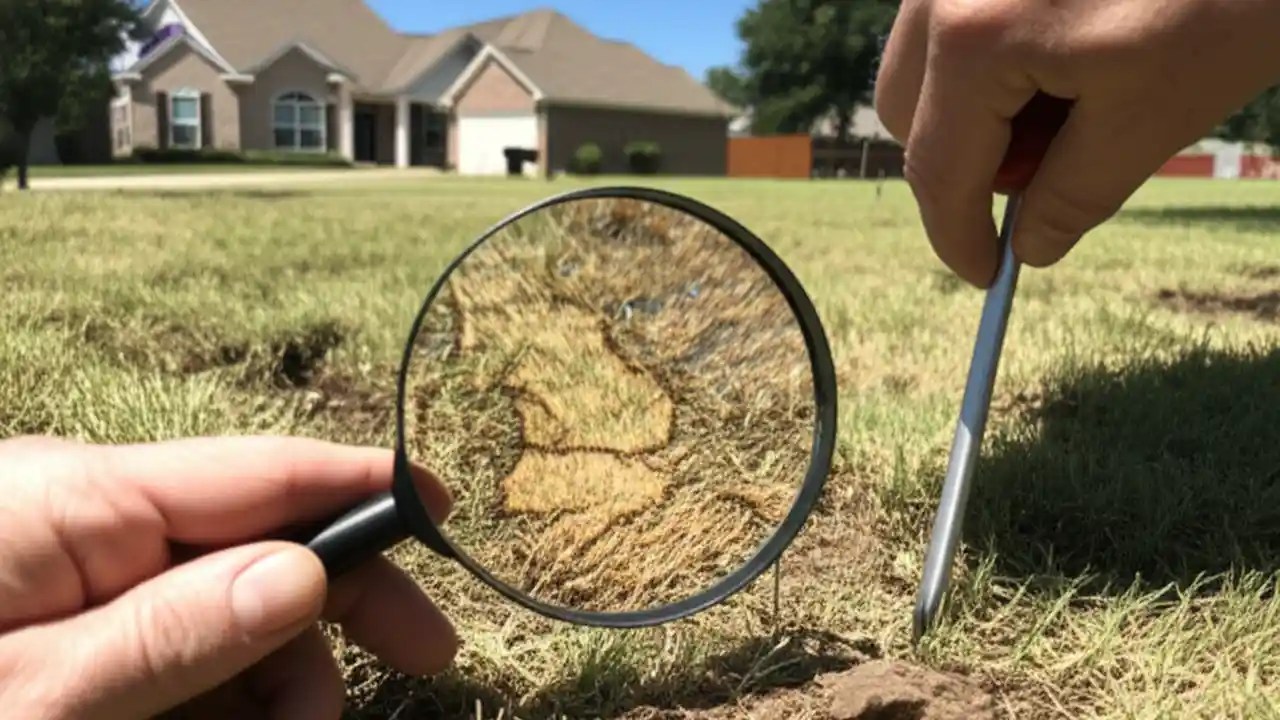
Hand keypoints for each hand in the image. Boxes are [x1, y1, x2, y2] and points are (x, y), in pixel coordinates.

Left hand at [0, 435, 456, 719]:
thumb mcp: (42, 695)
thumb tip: (308, 574)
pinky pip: (178, 633)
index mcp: (79, 499)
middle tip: (427, 655)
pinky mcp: (70, 607)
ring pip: (227, 599)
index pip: (262, 473)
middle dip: (343, 598)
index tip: (444, 504)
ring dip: (282, 668)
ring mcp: (79, 560)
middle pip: (259, 535)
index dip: (364, 484)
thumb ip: (172, 634)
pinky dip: (223, 686)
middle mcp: (92, 514)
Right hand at [875, 0, 1279, 286]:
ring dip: (978, 107)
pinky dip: (993, 58)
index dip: (957, 236)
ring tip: (1074, 96)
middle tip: (1052, 165)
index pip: (936, 169)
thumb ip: (1074, 195)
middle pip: (908, 112)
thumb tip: (1028, 245)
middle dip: (967, 159)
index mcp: (972, 40)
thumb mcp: (1153, 113)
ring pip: (927, 64)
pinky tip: (1069, 51)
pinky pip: (955, 20)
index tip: (986, 273)